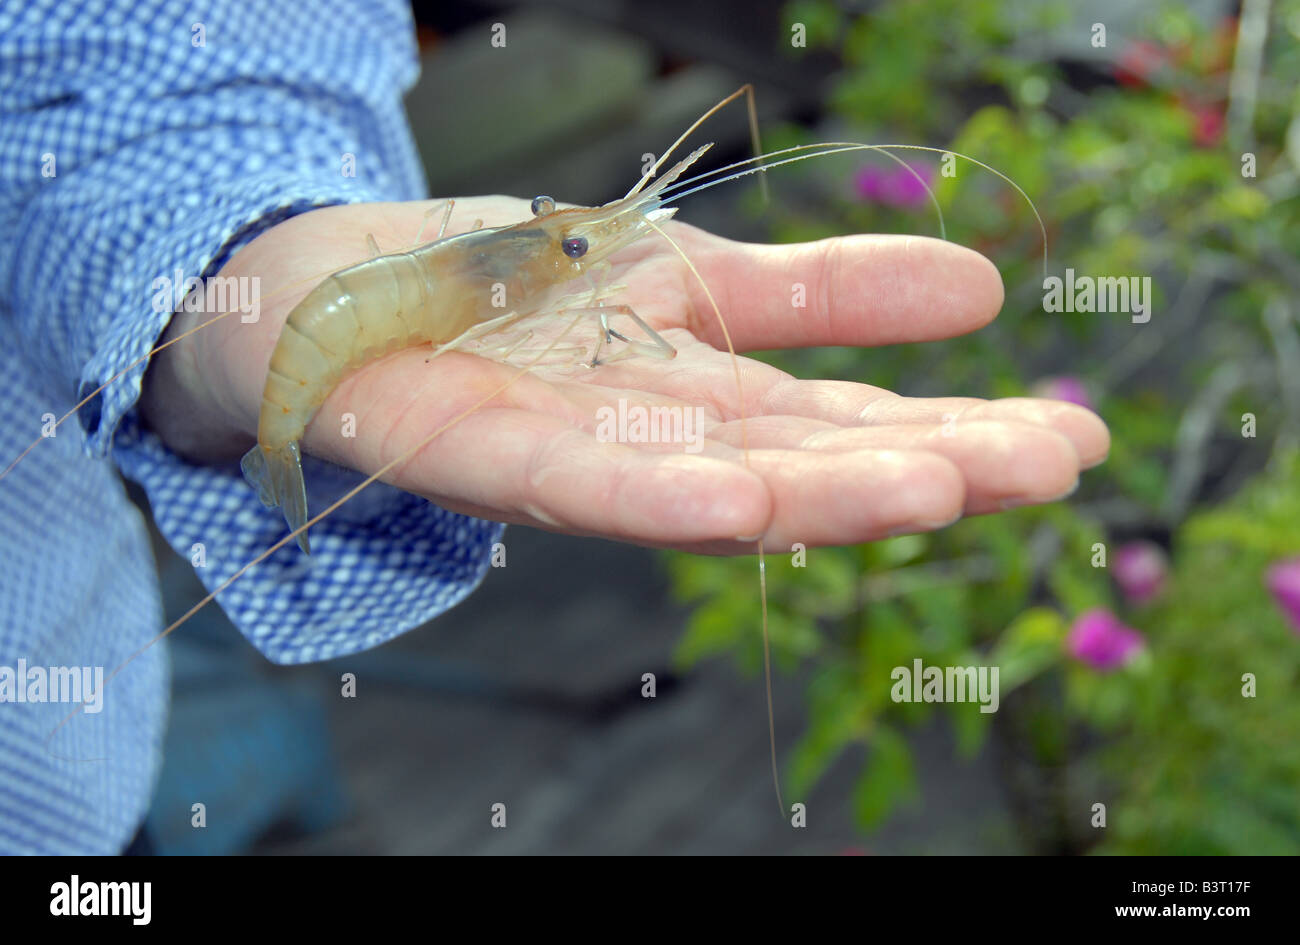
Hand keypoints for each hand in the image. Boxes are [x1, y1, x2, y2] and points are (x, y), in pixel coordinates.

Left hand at [141, 197, 1108, 553]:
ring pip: (706, 487)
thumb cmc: (521, 294)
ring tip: (940, 485)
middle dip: (926, 466)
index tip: (1072, 438)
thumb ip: (826, 294)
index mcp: (709, 408)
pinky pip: (574, 483)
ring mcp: (569, 463)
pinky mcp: (477, 455)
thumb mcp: (694, 278)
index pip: (848, 427)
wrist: (345, 286)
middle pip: (799, 464)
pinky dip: (659, 493)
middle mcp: (654, 451)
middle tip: (1055, 464)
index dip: (958, 433)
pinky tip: (743, 500)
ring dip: (821, 493)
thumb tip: (985, 289)